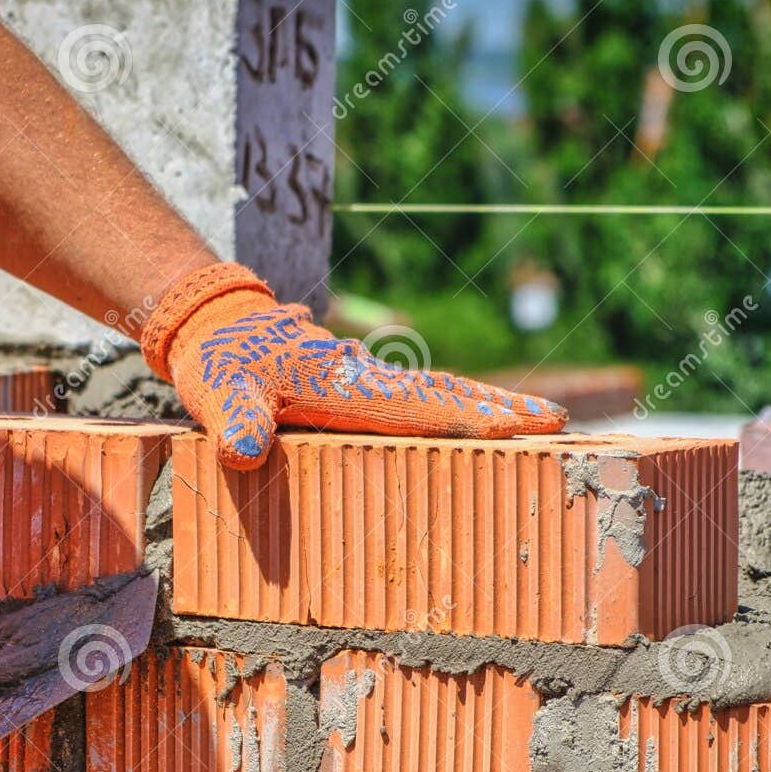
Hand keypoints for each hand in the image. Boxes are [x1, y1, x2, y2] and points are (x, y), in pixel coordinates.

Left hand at [140, 263, 567, 469]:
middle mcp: (367, 379)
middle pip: (447, 394)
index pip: (424, 406)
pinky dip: (452, 403)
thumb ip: (233, 424)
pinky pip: (417, 394)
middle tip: (559, 422)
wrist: (211, 320)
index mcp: (347, 386)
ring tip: (535, 419)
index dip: (475, 420)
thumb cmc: (218, 363)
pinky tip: (467, 416)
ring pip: (438, 390)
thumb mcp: (220, 395)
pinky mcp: (357, 380)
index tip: (530, 424)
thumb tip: (242, 451)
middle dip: (502, 409)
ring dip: (485, 405)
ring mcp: (365, 377)